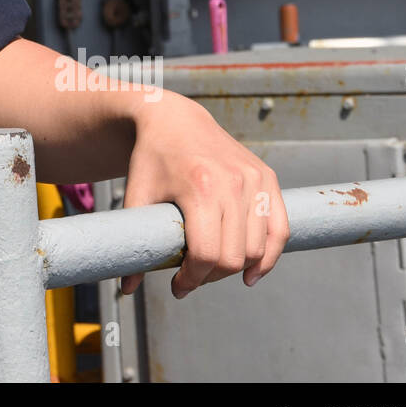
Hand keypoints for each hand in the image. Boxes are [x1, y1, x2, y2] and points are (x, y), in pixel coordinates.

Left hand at [118, 92, 288, 298]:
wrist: (173, 118)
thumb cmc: (151, 157)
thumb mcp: (136, 194)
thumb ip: (133, 240)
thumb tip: (126, 288)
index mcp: (200, 187)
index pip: (208, 254)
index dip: (192, 279)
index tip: (178, 286)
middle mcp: (233, 182)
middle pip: (234, 256)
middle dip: (211, 277)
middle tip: (191, 278)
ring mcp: (254, 179)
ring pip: (258, 248)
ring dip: (237, 269)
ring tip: (212, 271)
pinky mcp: (267, 177)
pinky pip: (280, 228)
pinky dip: (269, 255)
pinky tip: (251, 272)